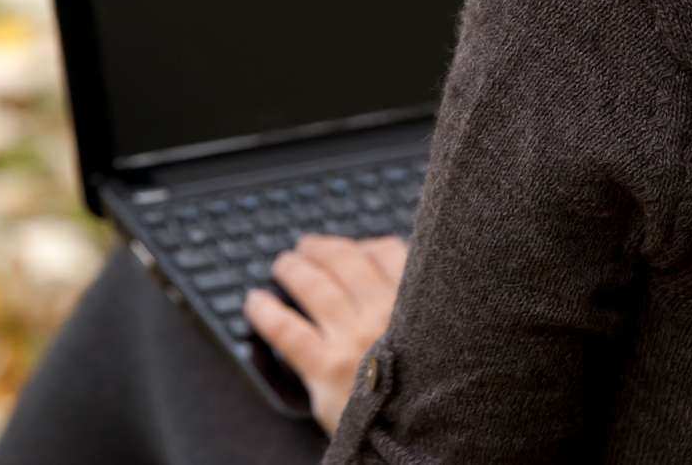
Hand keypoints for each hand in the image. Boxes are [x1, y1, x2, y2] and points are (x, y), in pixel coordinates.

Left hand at [243, 233, 407, 436]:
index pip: (388, 253)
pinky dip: (266, 312)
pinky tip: (255, 303)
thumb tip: (389, 282)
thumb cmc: (425, 396)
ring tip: (283, 264)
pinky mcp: (327, 369)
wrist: (415, 444)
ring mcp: (354, 340)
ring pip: (315, 287)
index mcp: (416, 306)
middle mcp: (386, 314)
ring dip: (294, 268)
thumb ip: (415, 314)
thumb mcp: (436, 346)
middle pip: (346, 261)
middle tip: (306, 246)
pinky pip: (287, 329)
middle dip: (322, 249)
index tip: (352, 247)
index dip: (363, 245)